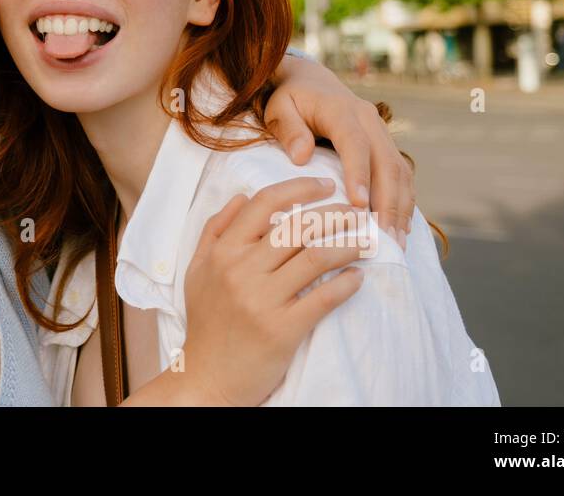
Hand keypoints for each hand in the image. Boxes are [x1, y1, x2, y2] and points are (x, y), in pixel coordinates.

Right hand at [178, 177, 366, 406]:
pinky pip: (323, 298)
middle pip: (297, 226)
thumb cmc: (207, 322)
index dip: (300, 188)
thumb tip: (241, 196)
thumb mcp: (198, 270)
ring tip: (365, 241)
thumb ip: (215, 229)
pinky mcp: (282, 330)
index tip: (326, 185)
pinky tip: (357, 278)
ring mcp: (262, 300)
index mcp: (223, 251)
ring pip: (315, 257)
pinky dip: (347, 284)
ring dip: (348, 244)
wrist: (208, 377)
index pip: (265, 203)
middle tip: (357, 212)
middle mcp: (241, 270)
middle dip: (335, 213)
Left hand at [264, 54, 414, 243]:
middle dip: (388, 202)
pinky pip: (402, 175)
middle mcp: (369, 120)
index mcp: (341, 110)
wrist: (311, 82)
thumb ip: (288, 129)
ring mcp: (381, 133)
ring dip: (400, 207)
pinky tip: (400, 229)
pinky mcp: (386, 146)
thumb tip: (301, 157)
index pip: (354, 143)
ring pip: (400, 172)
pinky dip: (404, 202)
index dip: (359, 173)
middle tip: (383, 237)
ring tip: (395, 242)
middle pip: (386, 162)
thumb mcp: (278, 108)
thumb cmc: (290, 100)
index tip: (359, 204)